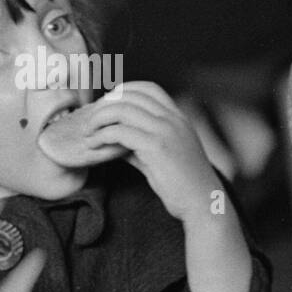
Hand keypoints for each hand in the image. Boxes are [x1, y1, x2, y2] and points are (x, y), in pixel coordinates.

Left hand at [86, 82, 220, 224]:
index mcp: (178, 117)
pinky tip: (95, 146)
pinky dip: (102, 136)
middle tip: (90, 120)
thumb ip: (140, 143)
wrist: (204, 204)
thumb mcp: (162, 156)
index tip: (106, 106)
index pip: (148, 88)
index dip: (123, 91)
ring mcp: (166, 131)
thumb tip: (114, 138)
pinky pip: (121, 132)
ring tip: (88, 132)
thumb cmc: (182, 184)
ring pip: (123, 110)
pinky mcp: (157, 147)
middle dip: (105, 104)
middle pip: (131, 95)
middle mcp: (173, 119)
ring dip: (99, 119)